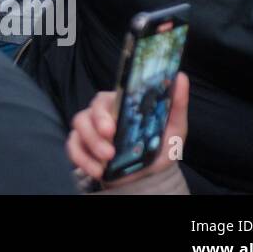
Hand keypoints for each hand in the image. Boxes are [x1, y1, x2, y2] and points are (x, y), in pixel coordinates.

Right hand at [66, 73, 188, 188]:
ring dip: (90, 146)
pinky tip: (97, 171)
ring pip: (78, 129)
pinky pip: (72, 147)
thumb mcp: (174, 127)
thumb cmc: (160, 145)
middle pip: (87, 114)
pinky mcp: (82, 147)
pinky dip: (82, 159)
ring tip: (106, 162)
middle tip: (109, 151)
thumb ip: (176, 103)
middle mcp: (101, 114)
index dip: (102, 112)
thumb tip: (181, 77)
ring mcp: (89, 130)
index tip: (111, 128)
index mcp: (119, 104)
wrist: (151, 174)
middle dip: (95, 133)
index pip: (103, 99)